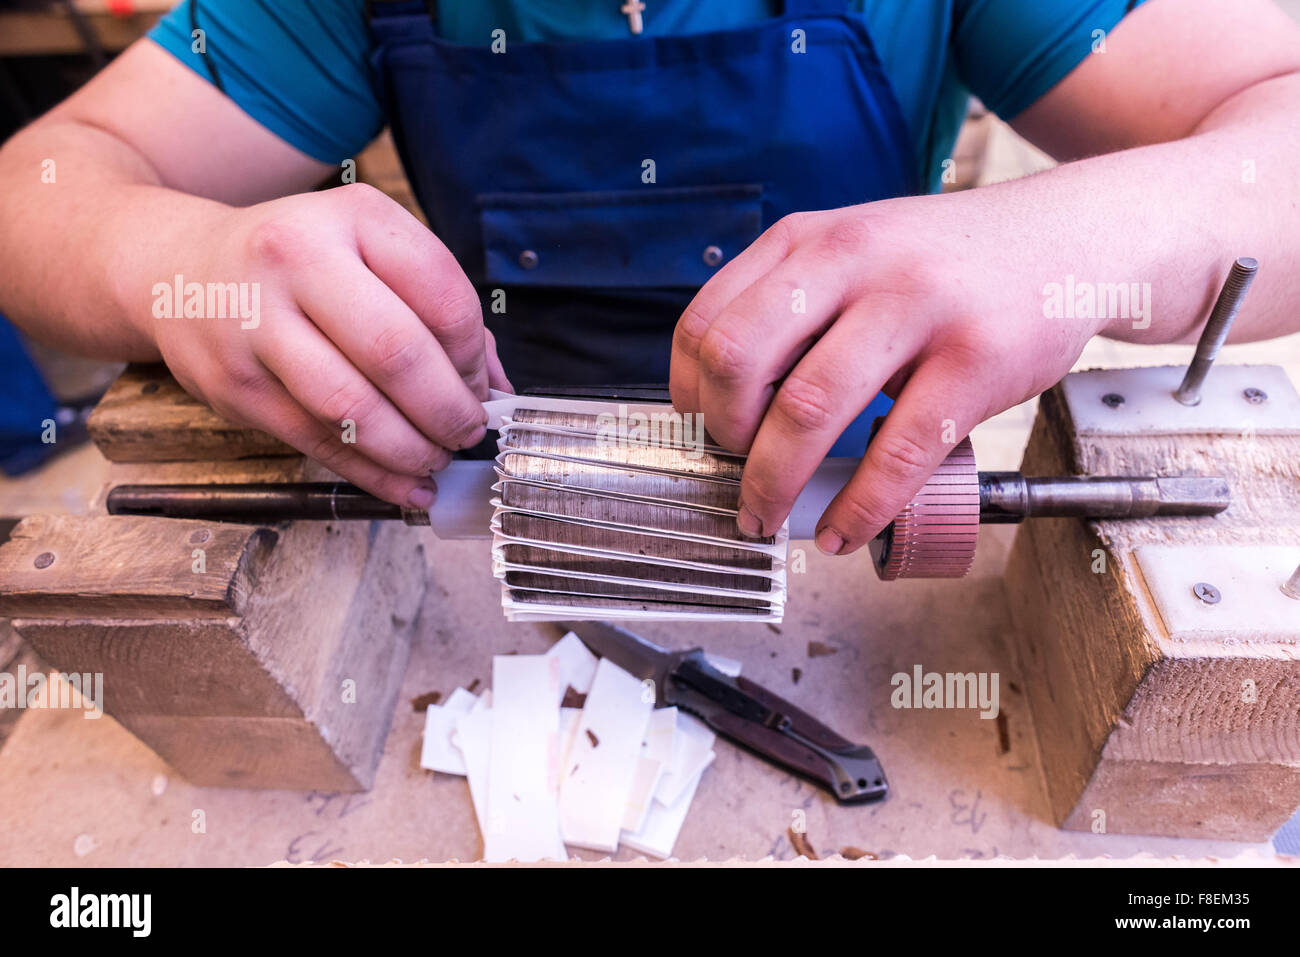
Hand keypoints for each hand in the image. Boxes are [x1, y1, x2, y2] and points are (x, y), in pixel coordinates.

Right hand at [143, 183, 510, 507]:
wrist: (179, 271)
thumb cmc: (300, 265)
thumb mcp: (369, 252)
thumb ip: (438, 310)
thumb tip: (498, 388)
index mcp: (353, 217)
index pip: (442, 295)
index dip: (474, 357)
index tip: (483, 387)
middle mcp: (298, 259)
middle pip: (398, 353)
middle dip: (448, 409)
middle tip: (468, 432)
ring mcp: (257, 323)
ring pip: (353, 406)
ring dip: (411, 449)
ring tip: (437, 459)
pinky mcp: (234, 384)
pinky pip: (317, 442)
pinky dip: (373, 474)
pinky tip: (406, 486)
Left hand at [669, 195, 1106, 554]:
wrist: (1067, 241)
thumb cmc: (942, 265)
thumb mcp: (853, 254)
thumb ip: (791, 308)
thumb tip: (725, 407)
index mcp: (807, 241)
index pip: (706, 322)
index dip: (687, 394)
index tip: (697, 435)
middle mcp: (852, 262)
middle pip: (739, 361)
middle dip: (722, 438)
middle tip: (734, 475)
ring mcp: (915, 307)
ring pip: (809, 409)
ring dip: (774, 483)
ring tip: (768, 518)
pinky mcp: (974, 360)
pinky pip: (896, 452)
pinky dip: (858, 507)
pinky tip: (842, 531)